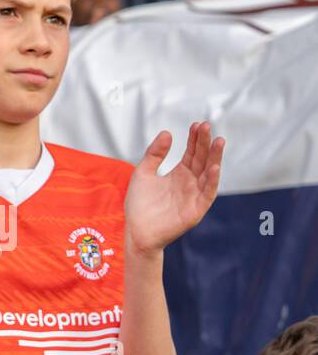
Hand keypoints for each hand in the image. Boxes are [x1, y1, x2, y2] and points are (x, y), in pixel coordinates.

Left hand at [125, 122, 222, 257]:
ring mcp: (194, 195)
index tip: (197, 124)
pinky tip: (214, 166)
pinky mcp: (196, 209)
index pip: (191, 153)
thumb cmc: (139, 204)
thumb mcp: (144, 172)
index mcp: (179, 174)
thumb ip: (155, 154)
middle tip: (207, 125)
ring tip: (218, 141)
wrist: (136, 230)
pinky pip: (208, 193)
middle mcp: (190, 183)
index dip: (195, 139)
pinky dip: (212, 180)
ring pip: (209, 173)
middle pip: (201, 159)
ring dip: (215, 158)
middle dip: (205, 143)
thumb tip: (167, 132)